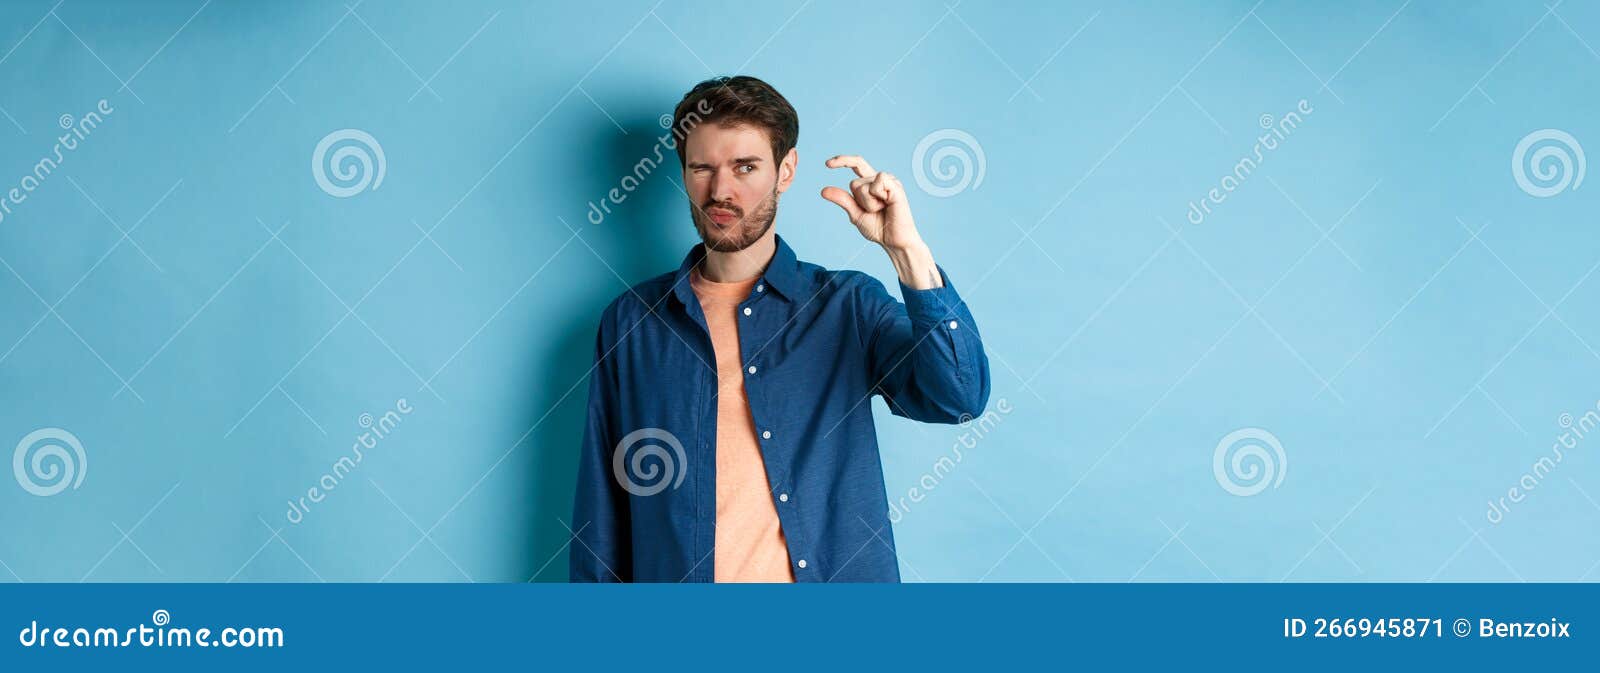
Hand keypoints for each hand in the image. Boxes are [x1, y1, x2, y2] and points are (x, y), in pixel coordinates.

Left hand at [820, 154, 942, 288]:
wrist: (893, 240)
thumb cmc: (879, 227)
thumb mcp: (855, 214)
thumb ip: (842, 200)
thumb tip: (823, 190)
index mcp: (871, 183)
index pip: (856, 165)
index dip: (842, 161)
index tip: (827, 164)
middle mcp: (880, 179)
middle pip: (854, 183)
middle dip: (859, 202)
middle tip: (875, 211)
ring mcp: (889, 181)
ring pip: (863, 185)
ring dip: (868, 203)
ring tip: (882, 209)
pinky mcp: (895, 185)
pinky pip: (877, 181)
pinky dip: (877, 196)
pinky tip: (888, 204)